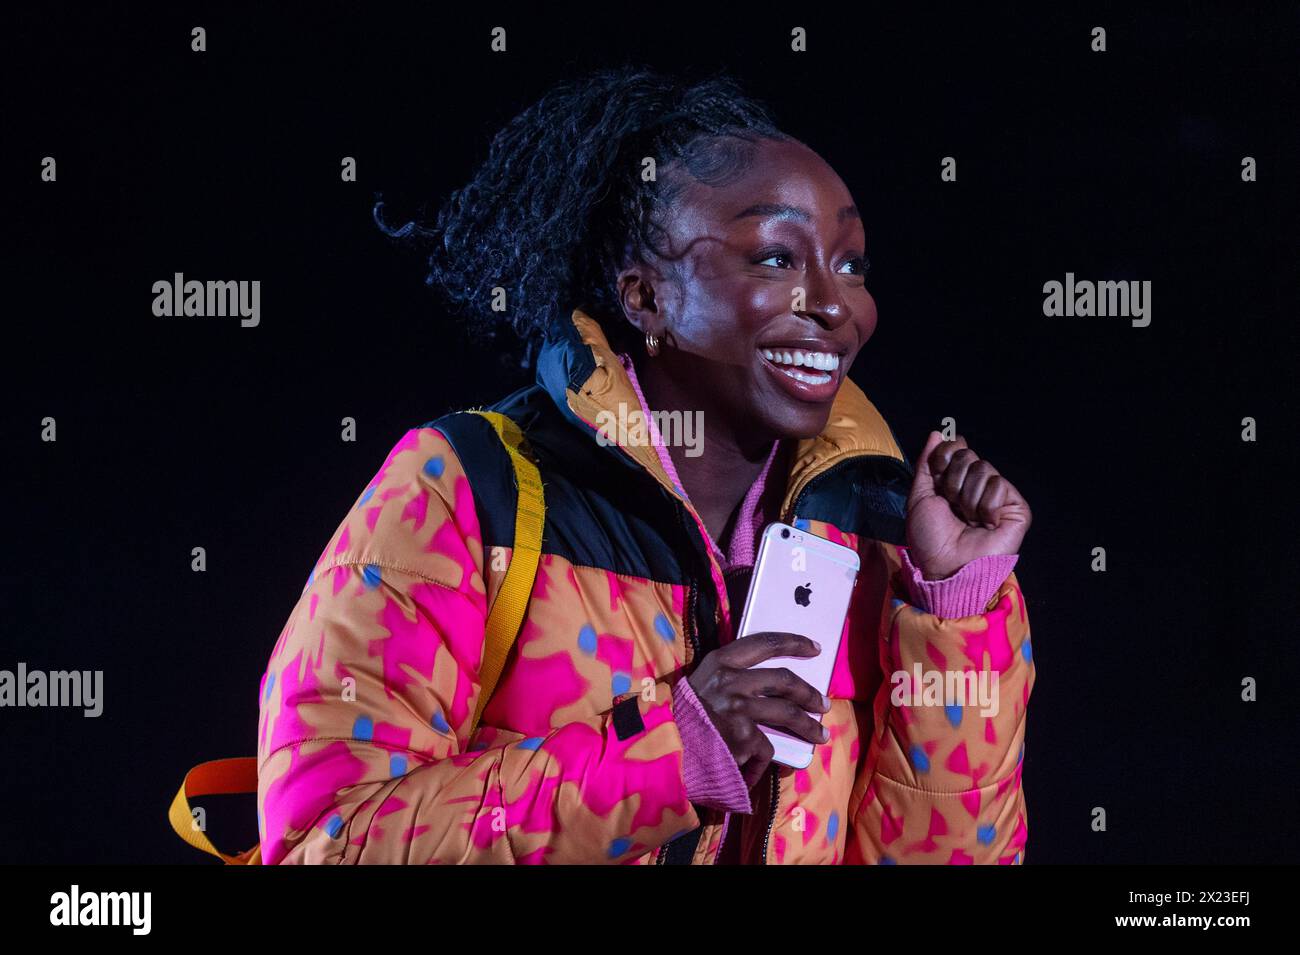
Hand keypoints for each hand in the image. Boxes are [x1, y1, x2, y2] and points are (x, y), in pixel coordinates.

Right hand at [687, 632, 831, 788]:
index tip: (814, 647)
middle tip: (823, 703)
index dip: (793, 643)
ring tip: (820, 735)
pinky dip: (765, 758)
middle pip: (784, 680)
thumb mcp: (703, 681)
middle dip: (809, 693)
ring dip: (809, 726)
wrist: (664, 745)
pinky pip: (766, 747)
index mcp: (721, 661)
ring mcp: (738, 708)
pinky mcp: (741, 736)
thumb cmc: (684, 714)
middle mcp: (731, 679)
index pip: (765, 642)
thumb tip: (772, 682)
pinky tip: (759, 765)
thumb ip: (731, 675)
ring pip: (787, 714)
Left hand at [905, 431, 1031, 579]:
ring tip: (967, 518)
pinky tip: (984, 524)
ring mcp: (997, 497)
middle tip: (952, 504)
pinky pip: (998, 485)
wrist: (946, 566)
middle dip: (953, 480)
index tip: (937, 471)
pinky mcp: (1016, 507)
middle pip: (968, 456)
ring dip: (967, 497)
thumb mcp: (919, 497)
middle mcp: (976, 487)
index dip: (944, 456)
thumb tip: (937, 434)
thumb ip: (926, 463)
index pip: (956, 449)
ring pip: (983, 468)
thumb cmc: (931, 539)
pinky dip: (985, 506)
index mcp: (954, 483)